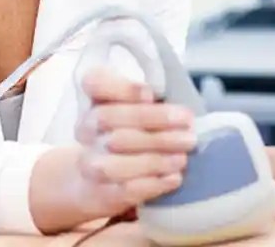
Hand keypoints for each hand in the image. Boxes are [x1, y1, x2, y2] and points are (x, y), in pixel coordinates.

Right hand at [72, 67, 196, 215]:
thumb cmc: (129, 133)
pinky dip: (153, 183)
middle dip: (153, 121)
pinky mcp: (101, 191)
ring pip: (114, 159)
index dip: (121, 88)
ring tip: (182, 157)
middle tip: (188, 125)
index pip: (94, 82)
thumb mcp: (136, 109)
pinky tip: (174, 178)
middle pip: (109, 119)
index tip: (150, 94)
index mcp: (95, 100)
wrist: (98, 180)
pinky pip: (125, 189)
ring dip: (154, 158)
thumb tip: (173, 108)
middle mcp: (86, 128)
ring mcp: (90, 161)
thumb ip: (150, 102)